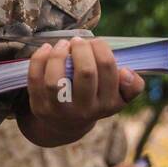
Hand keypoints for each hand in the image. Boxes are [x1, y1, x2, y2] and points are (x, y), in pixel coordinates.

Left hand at [26, 37, 143, 132]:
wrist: (66, 124)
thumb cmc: (96, 100)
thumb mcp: (118, 97)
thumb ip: (132, 86)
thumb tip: (127, 72)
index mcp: (108, 104)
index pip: (108, 69)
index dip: (101, 48)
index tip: (96, 42)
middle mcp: (85, 110)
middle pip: (86, 72)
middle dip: (82, 48)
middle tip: (79, 41)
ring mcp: (60, 110)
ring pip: (56, 80)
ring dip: (59, 54)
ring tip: (63, 44)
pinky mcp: (40, 107)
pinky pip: (35, 80)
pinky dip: (39, 60)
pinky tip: (47, 48)